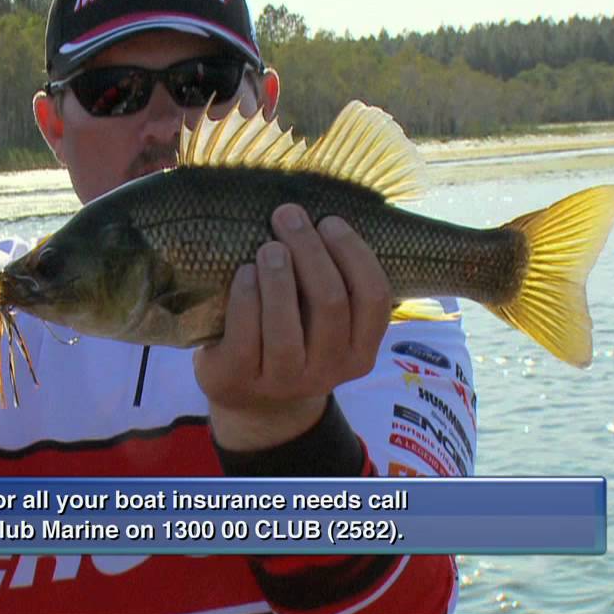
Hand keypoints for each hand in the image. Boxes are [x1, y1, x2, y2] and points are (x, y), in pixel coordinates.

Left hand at [193, 204, 393, 451]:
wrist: (250, 398)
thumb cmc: (291, 338)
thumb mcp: (322, 322)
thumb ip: (332, 282)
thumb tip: (319, 214)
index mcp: (360, 352)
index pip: (373, 297)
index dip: (353, 252)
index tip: (330, 221)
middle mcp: (328, 372)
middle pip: (330, 302)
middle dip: (309, 250)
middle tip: (288, 215)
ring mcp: (284, 381)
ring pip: (286, 325)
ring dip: (278, 274)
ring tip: (268, 244)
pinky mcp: (241, 379)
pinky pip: (246, 334)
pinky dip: (246, 296)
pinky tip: (245, 272)